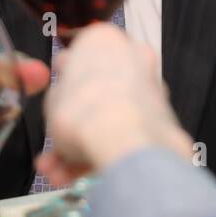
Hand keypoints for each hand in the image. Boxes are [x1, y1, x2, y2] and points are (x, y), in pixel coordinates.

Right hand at [37, 24, 192, 186]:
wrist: (125, 140)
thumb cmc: (80, 109)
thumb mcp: (52, 101)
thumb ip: (60, 94)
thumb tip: (65, 91)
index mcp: (104, 39)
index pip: (80, 55)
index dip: (64, 83)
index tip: (55, 102)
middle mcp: (134, 56)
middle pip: (98, 91)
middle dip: (73, 125)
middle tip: (54, 148)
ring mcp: (151, 88)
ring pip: (112, 116)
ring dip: (82, 147)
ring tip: (58, 174)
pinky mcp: (163, 119)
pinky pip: (127, 132)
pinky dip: (105, 152)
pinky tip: (78, 177)